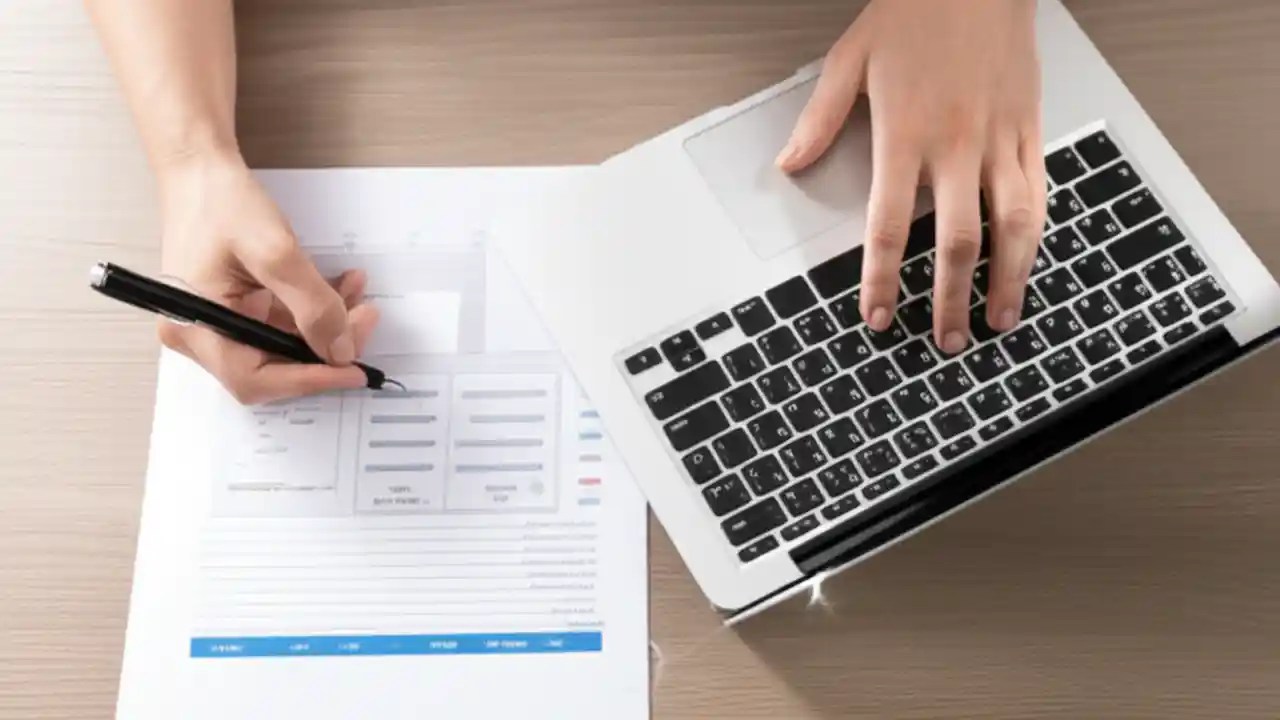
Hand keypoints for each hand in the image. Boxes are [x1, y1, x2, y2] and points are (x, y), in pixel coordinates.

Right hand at [155, 151, 379, 403]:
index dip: (309, 379)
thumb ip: (311, 305)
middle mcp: (200, 335)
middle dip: (324, 350)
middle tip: (364, 321)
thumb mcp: (275, 251)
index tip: (354, 370)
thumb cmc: (222, 202)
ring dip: (325, 327)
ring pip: (281, 345)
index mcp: (195, 328)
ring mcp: (216, 323)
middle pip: (270, 368)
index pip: (255, 378)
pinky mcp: (233, 309)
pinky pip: (279, 324)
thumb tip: (341, 350)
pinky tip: (340, 288)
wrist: (199, 169)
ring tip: (358, 298)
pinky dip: (312, 311)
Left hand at [778, 0, 1045, 354]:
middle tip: (947, 341)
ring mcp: (1001, 140)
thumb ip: (819, 120)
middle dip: (952, 300)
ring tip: (1000, 320)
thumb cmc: (914, 10)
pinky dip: (1036, 235)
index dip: (883, 280)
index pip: (890, 227)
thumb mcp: (849, 60)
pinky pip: (1040, 192)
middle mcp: (958, 146)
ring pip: (1013, 225)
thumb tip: (790, 164)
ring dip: (1008, 280)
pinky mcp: (1032, 129)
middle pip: (958, 241)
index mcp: (906, 135)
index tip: (878, 316)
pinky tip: (1028, 264)